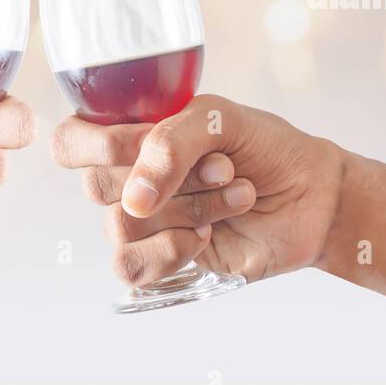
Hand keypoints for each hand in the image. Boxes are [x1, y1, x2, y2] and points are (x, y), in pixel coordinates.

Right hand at [51, 95, 343, 287]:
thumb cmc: (266, 147)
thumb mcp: (219, 118)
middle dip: (170, 175)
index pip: (71, 140)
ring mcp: (147, 220)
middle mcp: (132, 175)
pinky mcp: (164, 259)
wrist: (314, 196)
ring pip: (122, 226)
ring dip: (187, 208)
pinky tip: (205, 236)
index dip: (91, 146)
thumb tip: (134, 198)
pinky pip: (131, 266)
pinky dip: (171, 250)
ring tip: (234, 195)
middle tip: (221, 165)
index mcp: (134, 130)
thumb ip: (171, 143)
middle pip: (98, 185)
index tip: (134, 146)